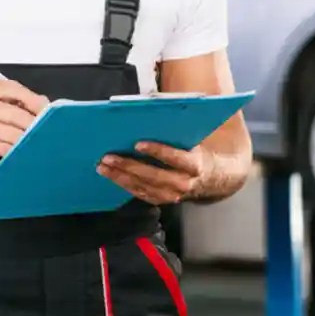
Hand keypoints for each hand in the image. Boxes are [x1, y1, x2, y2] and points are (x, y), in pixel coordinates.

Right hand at [0, 79, 48, 163]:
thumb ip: (16, 99)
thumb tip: (44, 102)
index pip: (14, 89)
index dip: (34, 100)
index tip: (48, 109)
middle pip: (15, 114)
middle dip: (34, 123)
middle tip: (47, 129)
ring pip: (12, 133)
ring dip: (27, 138)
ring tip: (38, 140)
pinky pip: (4, 147)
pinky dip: (17, 150)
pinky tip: (24, 150)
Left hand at [97, 142, 211, 204]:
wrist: (211, 180)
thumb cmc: (198, 155)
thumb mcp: (194, 142)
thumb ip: (176, 134)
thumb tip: (154, 114)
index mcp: (194, 165)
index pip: (174, 158)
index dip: (157, 151)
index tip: (138, 144)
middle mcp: (183, 183)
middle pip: (153, 175)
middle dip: (129, 166)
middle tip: (109, 157)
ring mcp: (172, 195)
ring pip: (143, 187)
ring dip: (121, 177)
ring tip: (103, 167)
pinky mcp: (162, 201)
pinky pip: (140, 194)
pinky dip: (124, 184)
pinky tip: (112, 176)